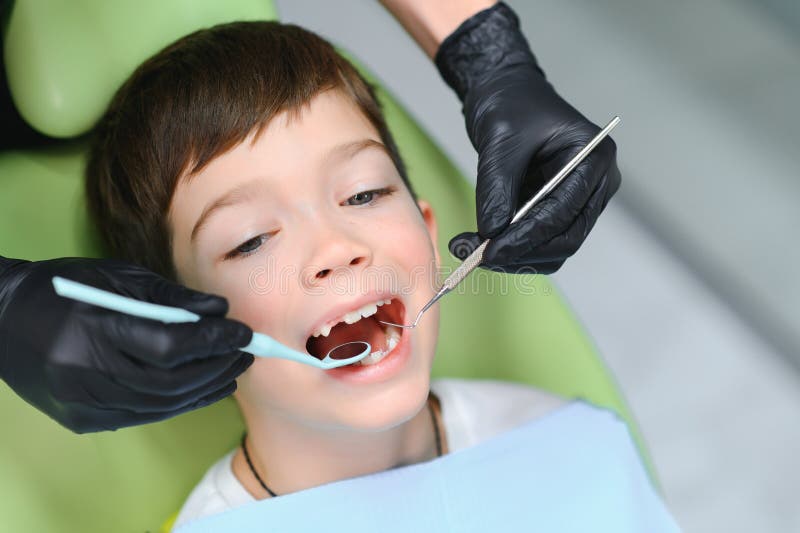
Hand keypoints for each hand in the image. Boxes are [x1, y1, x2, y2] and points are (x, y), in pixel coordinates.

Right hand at [0, 256, 252, 432]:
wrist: (2, 321)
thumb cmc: (64, 289)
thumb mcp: (118, 277)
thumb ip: (172, 297)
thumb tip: (220, 309)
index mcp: (96, 327)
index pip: (171, 344)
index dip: (214, 341)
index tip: (243, 332)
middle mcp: (87, 371)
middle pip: (172, 381)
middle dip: (217, 368)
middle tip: (246, 354)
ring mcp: (82, 401)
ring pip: (161, 404)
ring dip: (204, 390)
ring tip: (230, 372)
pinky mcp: (82, 419)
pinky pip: (143, 415)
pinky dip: (177, 402)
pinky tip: (200, 388)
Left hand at [435, 2, 620, 273]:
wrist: (505, 90)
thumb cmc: (511, 103)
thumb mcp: (500, 141)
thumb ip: (496, 189)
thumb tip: (490, 235)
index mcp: (595, 158)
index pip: (564, 213)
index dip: (526, 238)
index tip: (489, 252)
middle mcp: (597, 183)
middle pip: (566, 239)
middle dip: (520, 252)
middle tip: (476, 257)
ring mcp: (581, 198)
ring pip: (554, 247)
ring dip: (515, 256)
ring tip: (471, 250)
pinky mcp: (559, 207)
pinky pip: (540, 240)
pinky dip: (513, 247)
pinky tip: (482, 242)